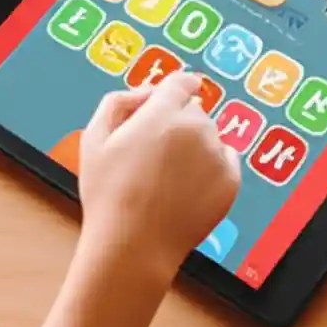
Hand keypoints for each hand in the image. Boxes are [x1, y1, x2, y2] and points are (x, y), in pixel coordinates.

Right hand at [76, 74, 239, 272]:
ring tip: (167, 179)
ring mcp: (218, 154)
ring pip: (210, 137)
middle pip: (194, 112)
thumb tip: (147, 92)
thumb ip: (118, 103)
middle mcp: (198, 128)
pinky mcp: (231, 180)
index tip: (170, 101)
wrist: (134, 245)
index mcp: (164, 112)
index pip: (183, 82)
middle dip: (177, 125)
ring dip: (195, 148)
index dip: (175, 91)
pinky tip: (185, 190)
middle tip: (154, 156)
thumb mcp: (94, 139)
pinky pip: (225, 162)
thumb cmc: (109, 195)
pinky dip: (210, 170)